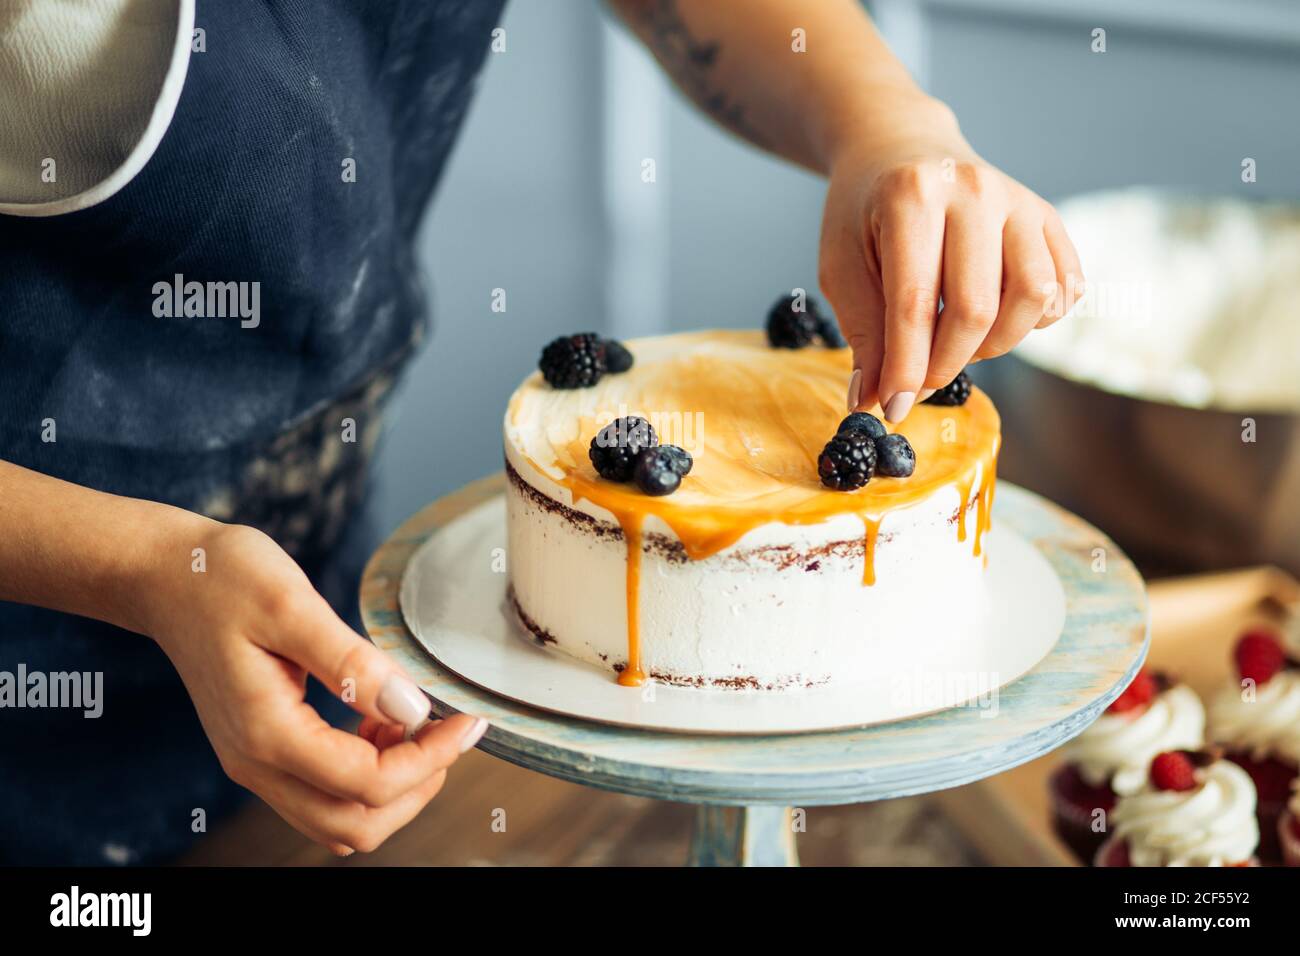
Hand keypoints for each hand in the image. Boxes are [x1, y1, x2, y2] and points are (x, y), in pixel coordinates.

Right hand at [143, 518, 487, 854]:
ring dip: (393, 787)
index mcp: (265, 733)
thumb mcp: (291, 603)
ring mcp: (254, 765)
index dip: (430, 759)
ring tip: (414, 723)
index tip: (466, 720)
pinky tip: (380, 723)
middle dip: (418, 785)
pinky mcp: (261, 753)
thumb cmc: (222, 579)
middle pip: (355, 825)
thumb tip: (412, 709)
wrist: (166, 578)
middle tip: (450, 730)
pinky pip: (323, 796)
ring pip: (340, 821)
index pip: (367, 784)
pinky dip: (366, 777)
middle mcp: (255, 765)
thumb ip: (352, 662)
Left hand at [818, 98, 1083, 419]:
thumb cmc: (864, 213)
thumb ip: (861, 333)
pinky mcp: (1047, 215)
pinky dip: (1036, 320)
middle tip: (918, 383)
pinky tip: (997, 318)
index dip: (906, 368)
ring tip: (955, 343)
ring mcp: (1019, 199)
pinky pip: (1065, 286)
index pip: (914, 303)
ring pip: (1032, 299)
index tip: (894, 409)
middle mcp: (974, 190)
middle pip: (976, 309)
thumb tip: (874, 401)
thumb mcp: (841, 266)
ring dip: (994, 345)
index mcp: (911, 196)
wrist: (901, 147)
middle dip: (945, 365)